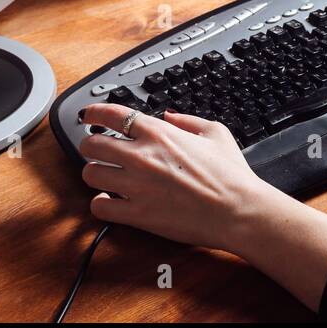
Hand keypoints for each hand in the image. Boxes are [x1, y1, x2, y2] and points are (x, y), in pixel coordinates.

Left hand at [79, 103, 326, 310]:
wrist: (238, 210)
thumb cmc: (231, 175)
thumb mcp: (216, 132)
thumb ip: (187, 120)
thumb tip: (169, 116)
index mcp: (159, 133)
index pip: (111, 114)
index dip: (93, 112)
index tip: (88, 115)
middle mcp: (142, 156)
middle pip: (91, 144)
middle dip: (90, 145)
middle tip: (97, 150)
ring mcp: (136, 186)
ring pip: (89, 174)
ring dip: (95, 174)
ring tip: (105, 177)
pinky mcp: (137, 214)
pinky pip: (99, 206)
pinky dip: (101, 203)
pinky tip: (112, 201)